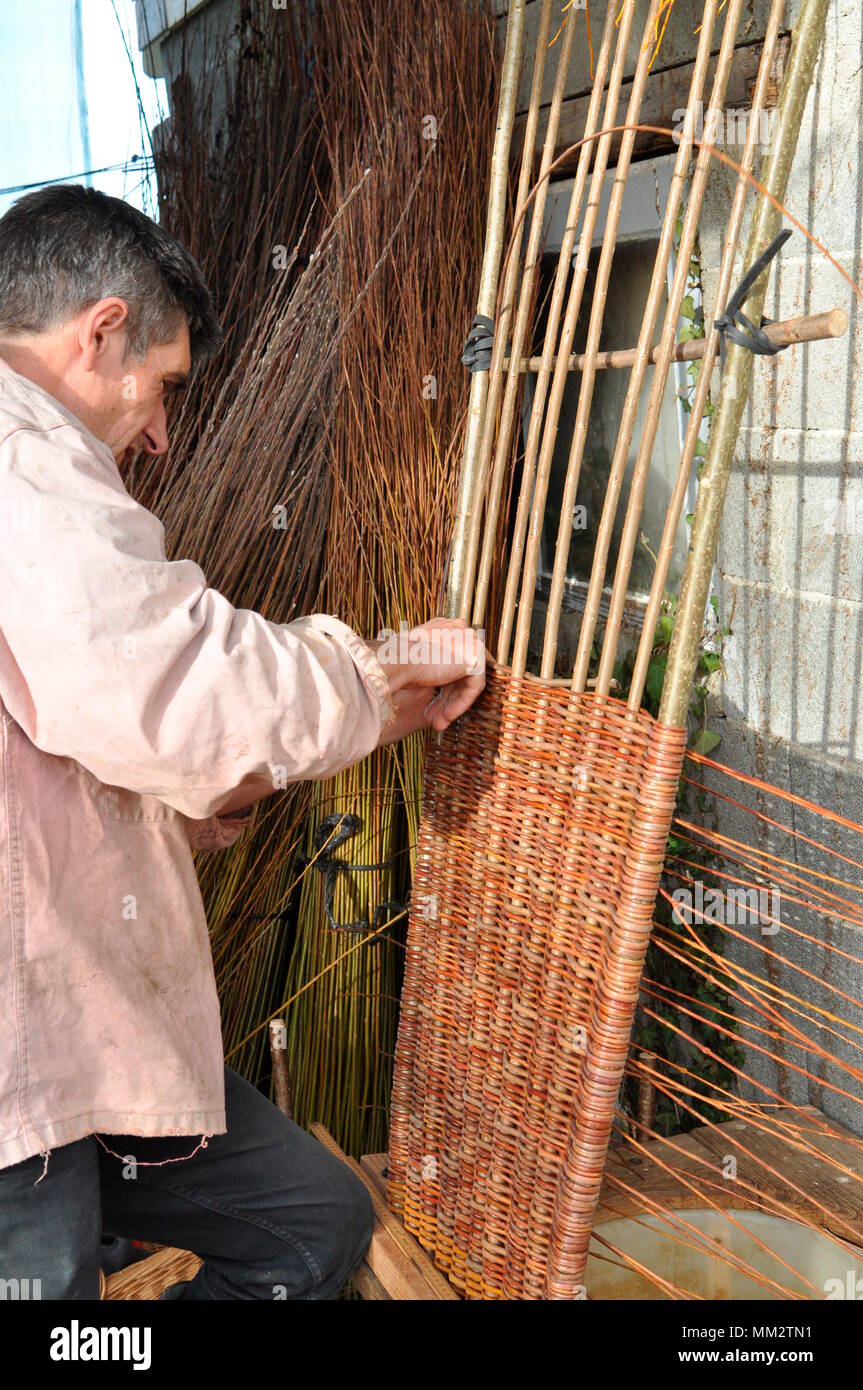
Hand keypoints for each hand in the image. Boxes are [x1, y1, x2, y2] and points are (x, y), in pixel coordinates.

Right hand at [369, 617, 485, 744]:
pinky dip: (461, 704)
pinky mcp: (475, 657)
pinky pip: (474, 687)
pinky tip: (446, 716)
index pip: (450, 659)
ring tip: (438, 723)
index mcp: (443, 628)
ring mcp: (469, 641)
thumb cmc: (395, 662)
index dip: (441, 685)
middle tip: (434, 717)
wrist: (396, 660)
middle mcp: (458, 629)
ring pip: (466, 681)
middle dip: (446, 699)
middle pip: (459, 672)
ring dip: (452, 705)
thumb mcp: (414, 662)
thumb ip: (430, 668)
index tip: (429, 704)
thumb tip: (432, 684)